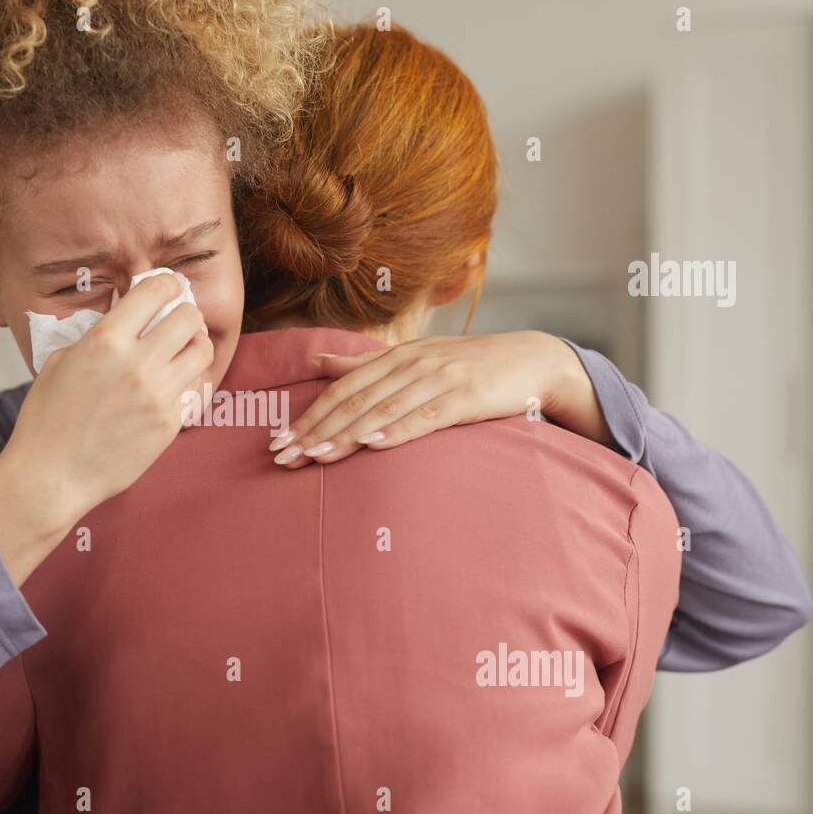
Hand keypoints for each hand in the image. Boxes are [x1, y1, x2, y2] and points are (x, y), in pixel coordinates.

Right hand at [0, 272, 211, 583]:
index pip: (156, 290)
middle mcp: (138, 364)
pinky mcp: (169, 425)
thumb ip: (98, 336)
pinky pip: (195, 389)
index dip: (166, 284)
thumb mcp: (62, 361)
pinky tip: (173, 384)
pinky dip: (188, 381)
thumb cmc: (48, 418)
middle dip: (186, 314)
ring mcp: (158, 396)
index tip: (166, 289)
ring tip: (181, 351)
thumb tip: (126, 319)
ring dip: (194, 345)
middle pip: (189, 317)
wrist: (52, 476)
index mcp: (106, 341)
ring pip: (202, 352)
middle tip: (177, 322)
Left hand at [268, 330, 612, 468]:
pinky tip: (373, 444)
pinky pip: (425, 417)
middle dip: (315, 430)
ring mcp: (439, 379)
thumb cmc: (469, 365)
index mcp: (396, 357)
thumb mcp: (414, 359)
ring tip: (315, 456)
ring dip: (346, 434)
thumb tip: (317, 363)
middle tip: (283, 457)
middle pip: (354, 400)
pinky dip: (397, 431)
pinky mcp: (465, 398)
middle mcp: (412, 364)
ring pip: (383, 410)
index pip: (343, 389)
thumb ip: (364, 364)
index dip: (308, 414)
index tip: (278, 440)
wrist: (533, 360)